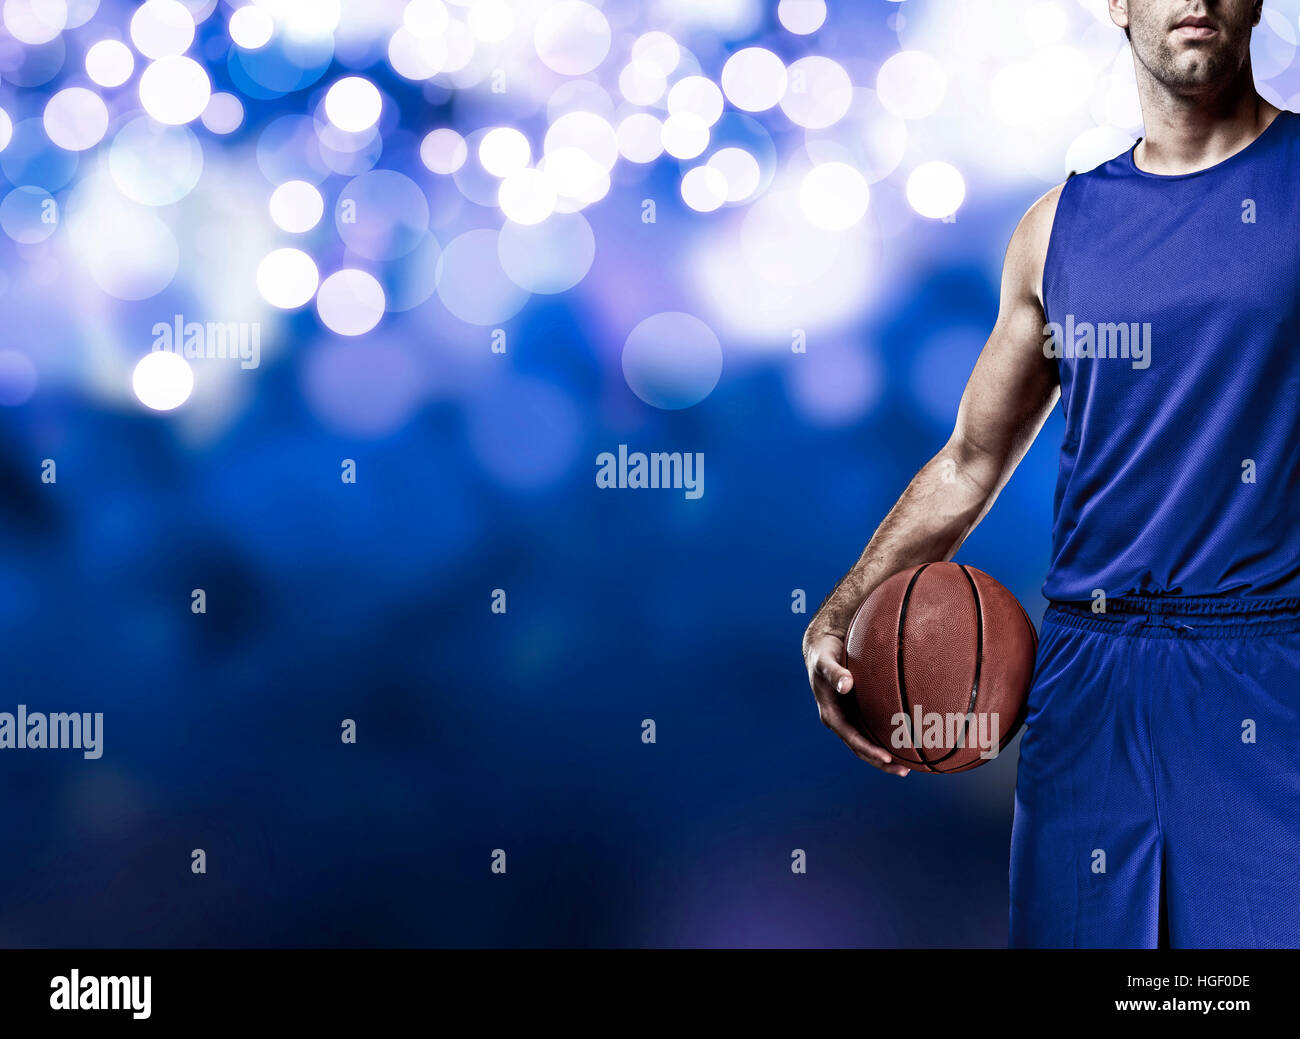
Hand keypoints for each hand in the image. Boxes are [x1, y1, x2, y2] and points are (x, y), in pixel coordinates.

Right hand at [804, 629, 909, 776]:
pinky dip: (887, 737)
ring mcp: (849, 718)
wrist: (821, 648)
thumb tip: (846, 684)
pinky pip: (874, 728)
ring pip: (869, 742)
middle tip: (904, 771)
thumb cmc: (823, 655)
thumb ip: (834, 673)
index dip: (869, 750)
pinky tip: (906, 738)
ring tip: (910, 765)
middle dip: (881, 762)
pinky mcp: (857, 712)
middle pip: (861, 749)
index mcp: (831, 715)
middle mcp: (841, 721)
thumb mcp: (824, 662)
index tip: (886, 758)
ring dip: (886, 756)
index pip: (852, 739)